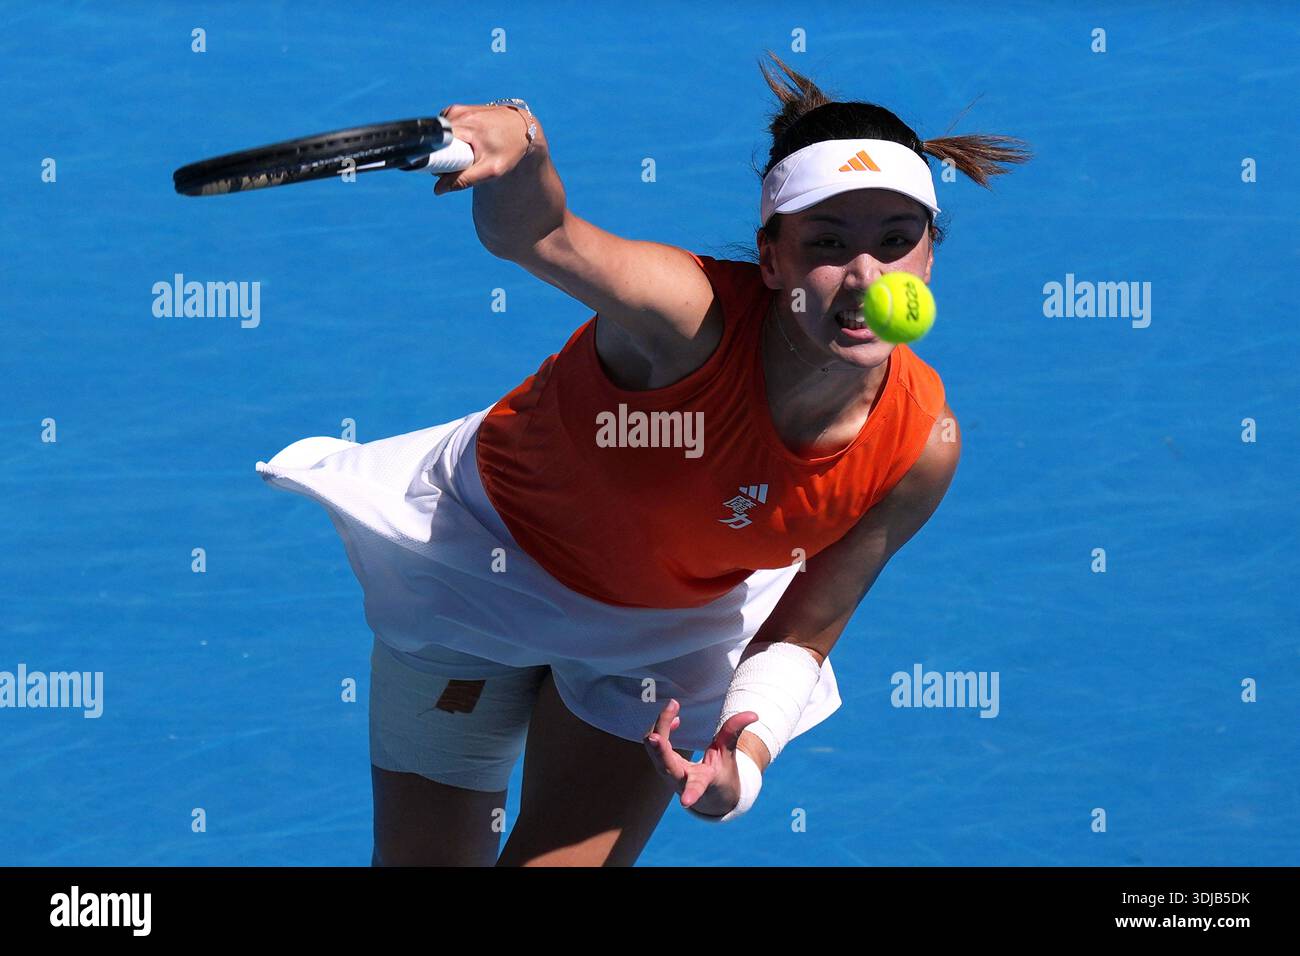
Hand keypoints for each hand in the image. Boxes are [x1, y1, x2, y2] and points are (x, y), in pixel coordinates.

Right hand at [432, 103, 537, 194]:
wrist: (521, 128)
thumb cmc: (509, 150)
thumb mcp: (491, 169)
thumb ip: (464, 180)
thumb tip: (438, 189)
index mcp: (466, 126)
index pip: (437, 144)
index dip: (438, 160)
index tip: (449, 169)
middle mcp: (459, 114)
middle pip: (437, 140)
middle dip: (445, 155)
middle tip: (464, 162)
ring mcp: (457, 109)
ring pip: (440, 134)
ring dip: (448, 146)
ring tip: (468, 152)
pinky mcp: (457, 109)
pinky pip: (446, 127)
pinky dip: (452, 137)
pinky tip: (466, 141)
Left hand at [643, 698, 760, 817]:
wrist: (708, 794)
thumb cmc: (720, 775)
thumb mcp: (729, 755)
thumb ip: (734, 733)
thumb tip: (753, 714)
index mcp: (702, 783)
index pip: (696, 788)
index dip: (691, 793)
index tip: (685, 802)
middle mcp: (679, 780)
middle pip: (664, 762)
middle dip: (661, 742)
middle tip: (670, 712)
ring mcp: (666, 772)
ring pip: (652, 749)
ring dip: (660, 725)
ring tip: (674, 706)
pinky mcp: (660, 764)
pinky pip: (653, 744)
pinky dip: (660, 729)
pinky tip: (676, 720)